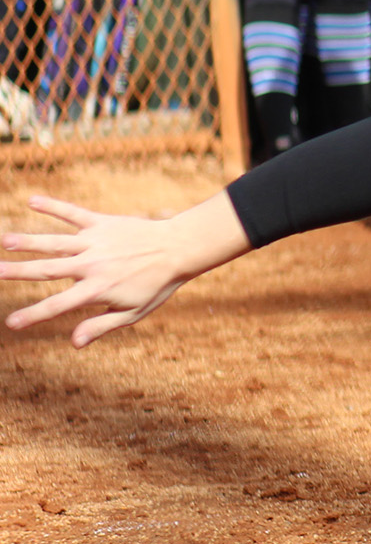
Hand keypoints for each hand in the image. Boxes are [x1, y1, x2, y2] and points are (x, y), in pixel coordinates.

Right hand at [0, 193, 250, 347]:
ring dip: (29, 240)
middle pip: (47, 270)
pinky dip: (54, 206)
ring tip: (4, 240)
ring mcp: (95, 242)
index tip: (12, 323)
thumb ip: (101, 326)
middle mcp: (91, 265)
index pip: (58, 305)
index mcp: (97, 290)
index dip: (34, 315)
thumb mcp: (133, 312)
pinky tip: (32, 200)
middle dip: (18, 273)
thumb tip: (73, 343)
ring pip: (55, 241)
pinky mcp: (102, 223)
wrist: (180, 250)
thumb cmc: (156, 285)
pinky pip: (74, 213)